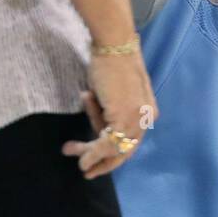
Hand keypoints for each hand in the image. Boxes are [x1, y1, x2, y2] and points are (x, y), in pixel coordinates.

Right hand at [61, 51, 157, 179]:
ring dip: (91, 154)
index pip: (129, 141)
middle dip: (102, 162)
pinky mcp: (125, 119)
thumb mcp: (111, 94)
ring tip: (70, 151)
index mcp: (147, 112)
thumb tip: (100, 129)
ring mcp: (137, 120)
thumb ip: (110, 112)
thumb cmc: (109, 63)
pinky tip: (81, 158)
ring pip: (113, 149)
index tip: (93, 161)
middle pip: (124, 150)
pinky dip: (93, 153)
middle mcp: (146, 119)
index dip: (111, 154)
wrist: (113, 45)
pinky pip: (107, 143)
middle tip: (85, 171)